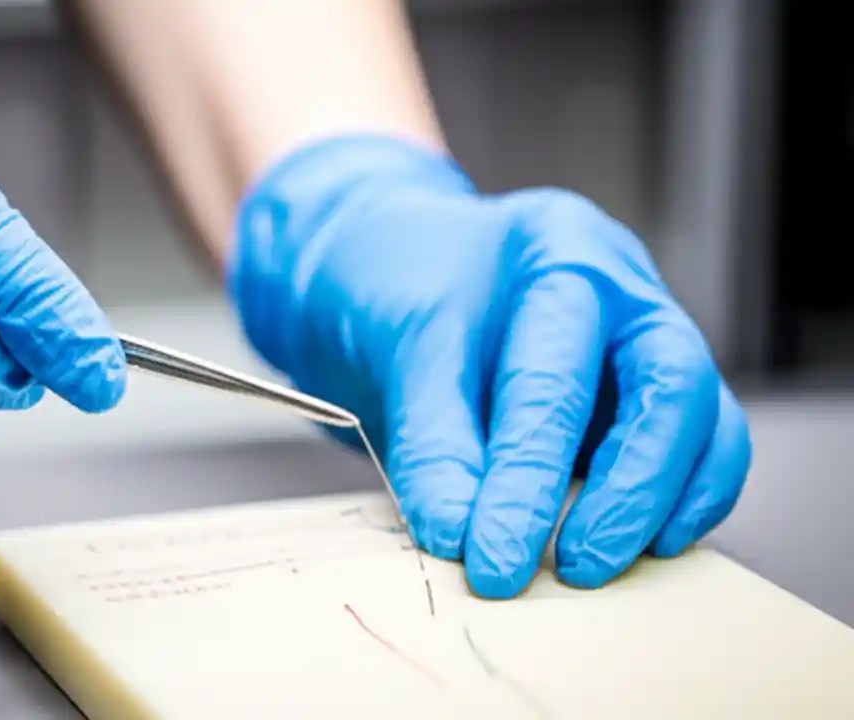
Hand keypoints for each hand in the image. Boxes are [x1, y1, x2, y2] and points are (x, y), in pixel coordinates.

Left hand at [230, 135, 750, 597]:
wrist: (379, 276)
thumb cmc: (390, 289)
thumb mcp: (398, 348)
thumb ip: (432, 444)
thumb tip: (459, 536)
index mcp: (560, 250)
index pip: (555, 377)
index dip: (524, 479)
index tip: (490, 559)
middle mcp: (621, 291)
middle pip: (669, 389)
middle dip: (626, 491)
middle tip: (573, 569)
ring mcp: (642, 343)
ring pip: (702, 422)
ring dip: (659, 505)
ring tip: (593, 566)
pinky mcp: (644, 396)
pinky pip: (698, 451)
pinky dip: (678, 504)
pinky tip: (641, 548)